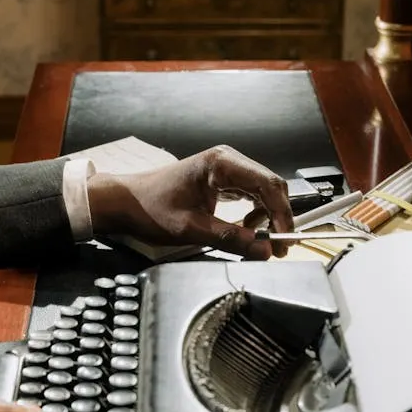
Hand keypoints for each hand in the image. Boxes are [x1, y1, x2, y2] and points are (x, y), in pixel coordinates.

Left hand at [87, 145, 294, 258]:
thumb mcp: (192, 229)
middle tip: (280, 246)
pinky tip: (248, 229)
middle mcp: (227, 160)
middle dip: (278, 217)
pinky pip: (249, 194)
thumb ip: (231, 239)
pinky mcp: (222, 179)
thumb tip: (263, 250)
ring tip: (262, 241)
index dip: (282, 214)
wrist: (126, 202)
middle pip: (270, 186)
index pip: (268, 185)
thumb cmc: (150, 208)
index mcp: (221, 164)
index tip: (285, 240)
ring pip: (262, 191)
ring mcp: (225, 168)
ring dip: (268, 216)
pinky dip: (255, 213)